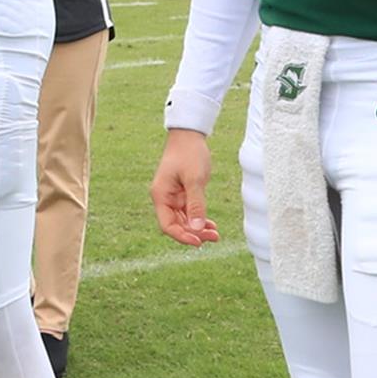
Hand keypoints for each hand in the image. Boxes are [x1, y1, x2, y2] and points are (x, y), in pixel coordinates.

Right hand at [151, 129, 220, 245]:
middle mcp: (164, 198)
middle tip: (214, 237)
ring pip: (184, 220)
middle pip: (176, 225)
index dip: (182, 236)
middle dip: (194, 233)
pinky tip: (211, 224)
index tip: (199, 242)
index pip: (167, 225)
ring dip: (198, 228)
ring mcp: (173, 197)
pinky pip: (189, 212)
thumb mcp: (194, 179)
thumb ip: (195, 205)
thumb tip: (196, 228)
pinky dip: (199, 219)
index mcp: (161, 195)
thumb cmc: (189, 154)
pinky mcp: (182, 193)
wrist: (189, 135)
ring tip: (215, 234)